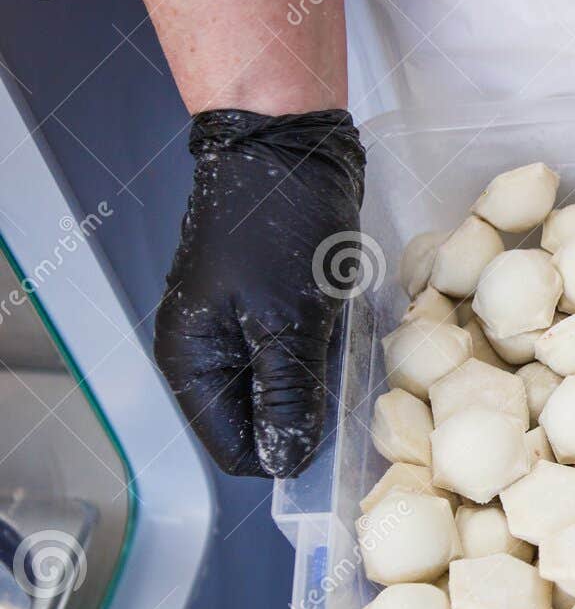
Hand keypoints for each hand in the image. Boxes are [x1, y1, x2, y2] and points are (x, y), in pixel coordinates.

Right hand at [155, 109, 365, 477]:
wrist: (288, 146)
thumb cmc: (279, 225)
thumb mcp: (287, 321)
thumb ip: (286, 396)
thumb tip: (283, 462)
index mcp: (191, 361)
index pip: (232, 449)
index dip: (282, 455)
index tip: (332, 438)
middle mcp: (205, 352)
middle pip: (256, 422)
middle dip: (303, 418)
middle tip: (349, 391)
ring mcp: (235, 329)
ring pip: (280, 390)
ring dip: (317, 384)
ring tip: (348, 357)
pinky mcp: (266, 308)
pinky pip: (295, 355)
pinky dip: (322, 354)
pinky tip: (347, 337)